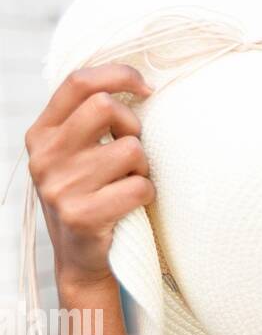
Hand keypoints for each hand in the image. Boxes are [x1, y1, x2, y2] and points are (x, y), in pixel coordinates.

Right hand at [24, 64, 155, 289]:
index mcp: (42, 133)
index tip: (146, 88)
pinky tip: (130, 205)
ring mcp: (59, 187)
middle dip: (133, 126)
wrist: (81, 259)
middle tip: (132, 151)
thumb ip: (90, 118)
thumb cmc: (90, 194)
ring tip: (126, 183)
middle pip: (106, 107)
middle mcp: (44, 157)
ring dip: (142, 168)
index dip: (119, 76)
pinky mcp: (81, 215)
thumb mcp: (76, 152)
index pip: (79, 82)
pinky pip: (140, 187)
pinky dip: (146, 194)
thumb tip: (139, 82)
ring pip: (131, 150)